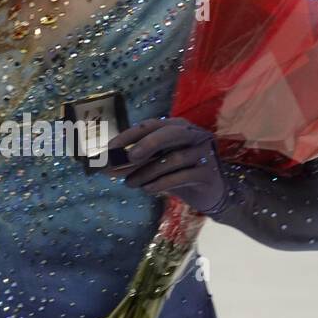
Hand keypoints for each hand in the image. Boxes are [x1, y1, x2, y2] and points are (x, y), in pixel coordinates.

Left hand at [101, 116, 226, 214]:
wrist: (210, 193)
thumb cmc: (179, 173)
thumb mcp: (157, 163)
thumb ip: (137, 160)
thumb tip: (107, 165)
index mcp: (177, 126)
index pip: (152, 125)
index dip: (129, 135)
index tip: (110, 149)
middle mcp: (193, 135)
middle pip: (170, 133)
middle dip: (147, 144)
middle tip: (129, 158)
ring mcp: (203, 153)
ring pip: (173, 159)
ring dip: (147, 172)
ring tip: (130, 183)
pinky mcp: (208, 173)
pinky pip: (182, 177)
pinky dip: (161, 184)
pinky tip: (147, 189)